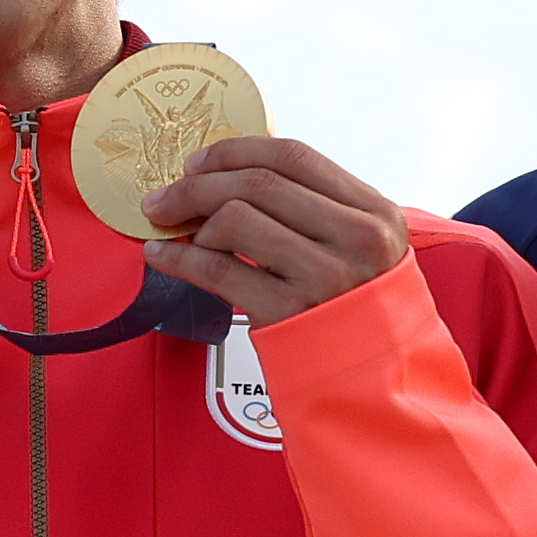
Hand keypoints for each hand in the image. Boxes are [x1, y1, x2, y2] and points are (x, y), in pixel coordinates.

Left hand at [136, 136, 410, 324]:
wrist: (369, 384)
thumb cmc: (353, 311)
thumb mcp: (359, 249)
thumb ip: (312, 210)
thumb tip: (226, 177)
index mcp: (375, 213)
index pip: (293, 157)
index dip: (234, 152)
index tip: (197, 163)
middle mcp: (356, 240)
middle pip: (258, 184)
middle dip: (197, 185)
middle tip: (164, 197)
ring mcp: (323, 276)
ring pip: (235, 219)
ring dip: (192, 223)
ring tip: (180, 237)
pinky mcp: (287, 313)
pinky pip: (217, 270)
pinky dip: (179, 258)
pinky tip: (161, 257)